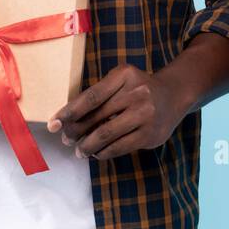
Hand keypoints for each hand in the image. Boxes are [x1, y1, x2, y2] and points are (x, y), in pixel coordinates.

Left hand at [47, 63, 188, 160]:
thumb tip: (69, 120)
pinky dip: (104, 152)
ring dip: (87, 146)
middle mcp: (137, 92)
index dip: (69, 112)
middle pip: (97, 117)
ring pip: (106, 135)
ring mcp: (145, 114)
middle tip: (65, 139)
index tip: (54, 123)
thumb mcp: (121, 81)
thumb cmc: (138, 88)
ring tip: (79, 151)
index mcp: (124, 75)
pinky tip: (97, 153)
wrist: (174, 95)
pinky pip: (120, 147)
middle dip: (76, 131)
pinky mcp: (150, 134)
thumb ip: (99, 95)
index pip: (91, 96)